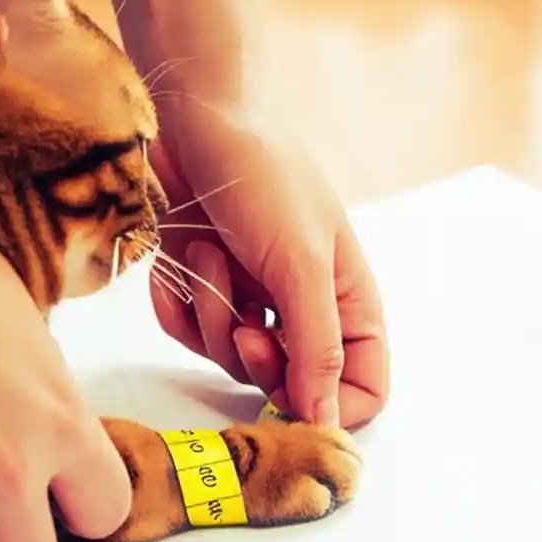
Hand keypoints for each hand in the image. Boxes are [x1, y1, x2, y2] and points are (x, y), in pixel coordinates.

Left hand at [147, 100, 388, 427]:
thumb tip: (327, 422)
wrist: (195, 118)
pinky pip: (186, 332)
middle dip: (257, 358)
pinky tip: (180, 258)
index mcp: (348, 302)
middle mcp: (302, 308)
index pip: (362, 387)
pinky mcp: (200, 288)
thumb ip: (317, 347)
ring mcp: (250, 299)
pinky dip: (178, 303)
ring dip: (213, 311)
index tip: (289, 400)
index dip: (330, 407)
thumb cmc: (264, 175)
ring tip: (211, 254)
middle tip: (242, 325)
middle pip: (289, 384)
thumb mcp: (302, 264)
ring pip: (230, 360)